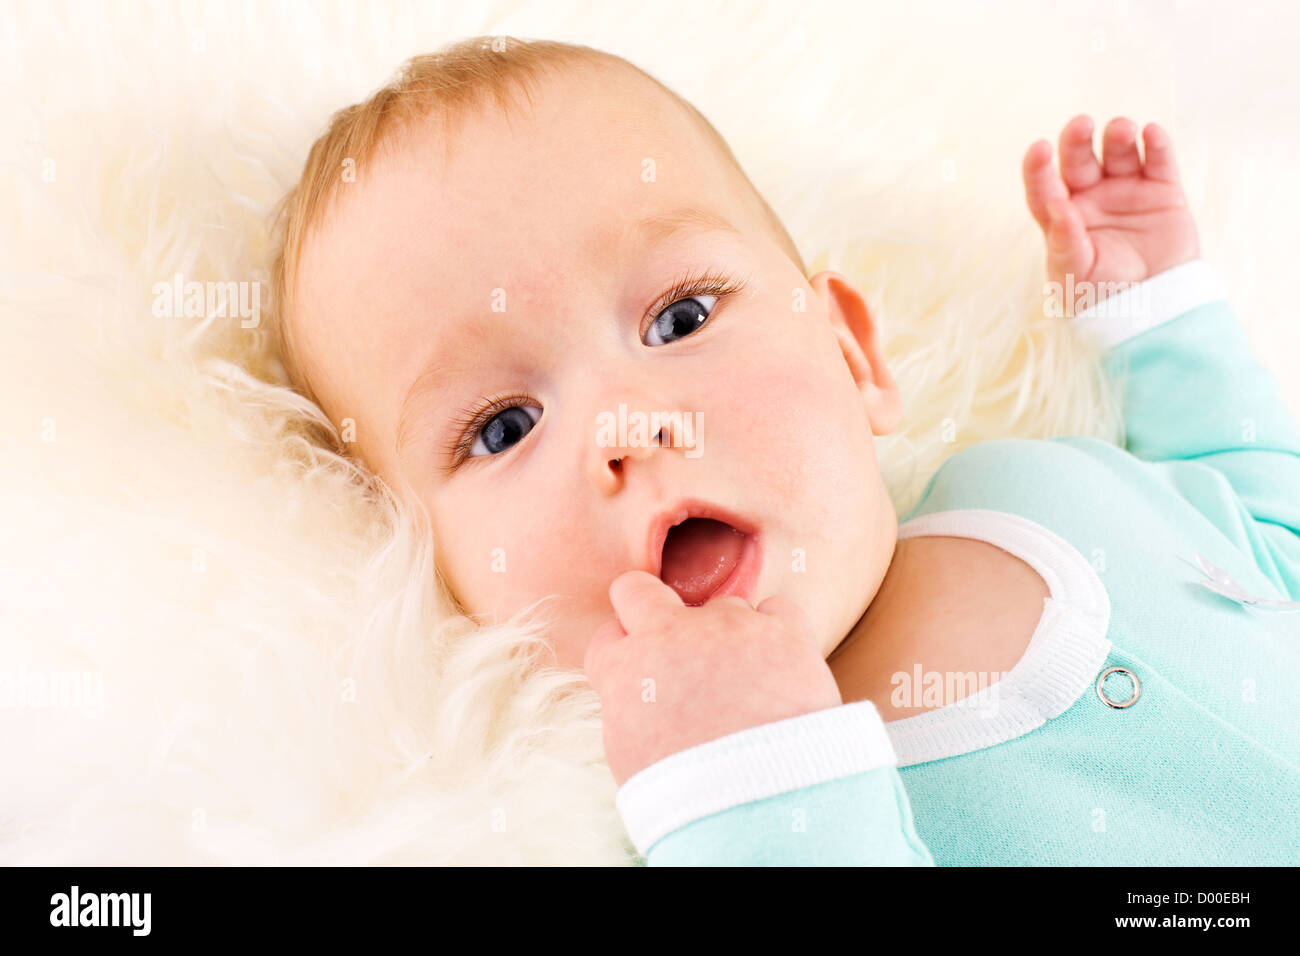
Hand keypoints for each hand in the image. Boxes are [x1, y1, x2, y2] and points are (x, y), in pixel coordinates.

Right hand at [583, 570, 841, 787]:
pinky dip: (779, 634)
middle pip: (637, 589)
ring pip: (722, 607)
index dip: (625, 652)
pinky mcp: (783, 631)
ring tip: (749, 687)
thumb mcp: (631, 754)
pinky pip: (779, 610)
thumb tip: (633, 689)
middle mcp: (671, 634)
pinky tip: (780, 670)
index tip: (642, 668)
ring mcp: (728, 626)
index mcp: (626, 668)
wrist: (761, 802)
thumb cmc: (690, 792)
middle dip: (647, 606)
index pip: (608, 635)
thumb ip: (626, 705)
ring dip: (730, 637)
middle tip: (672, 640)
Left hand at [1022, 115, 1200, 314]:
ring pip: (1118, 152)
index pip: (1044, 186)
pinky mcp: (1162, 190)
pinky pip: (1158, 160)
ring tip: (1122, 130)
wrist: (1153, 308)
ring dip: (1118, 135)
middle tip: (1081, 125)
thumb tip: (1057, 205)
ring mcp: (1126, 190)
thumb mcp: (1075, 274)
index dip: (1038, 168)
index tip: (1038, 149)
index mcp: (1061, 217)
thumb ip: (1064, 242)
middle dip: (1077, 140)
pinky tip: (1151, 133)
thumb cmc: (1102, 296)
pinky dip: (1156, 144)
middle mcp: (1090, 197)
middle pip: (1078, 159)